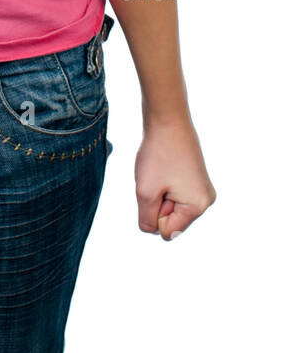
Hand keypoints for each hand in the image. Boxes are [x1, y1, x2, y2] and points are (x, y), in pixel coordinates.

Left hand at [135, 114, 215, 240]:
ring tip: (161, 170)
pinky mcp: (196, 179)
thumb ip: (148, 220)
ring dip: (159, 192)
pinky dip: (163, 183)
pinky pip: (172, 193)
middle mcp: (206, 201)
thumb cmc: (157, 154)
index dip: (153, 212)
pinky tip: (165, 165)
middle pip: (170, 219)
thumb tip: (159, 233)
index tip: (157, 188)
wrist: (168, 119)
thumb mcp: (145, 193)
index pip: (166, 232)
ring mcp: (202, 189)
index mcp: (198, 207)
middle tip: (158, 177)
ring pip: (169, 206)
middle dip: (157, 202)